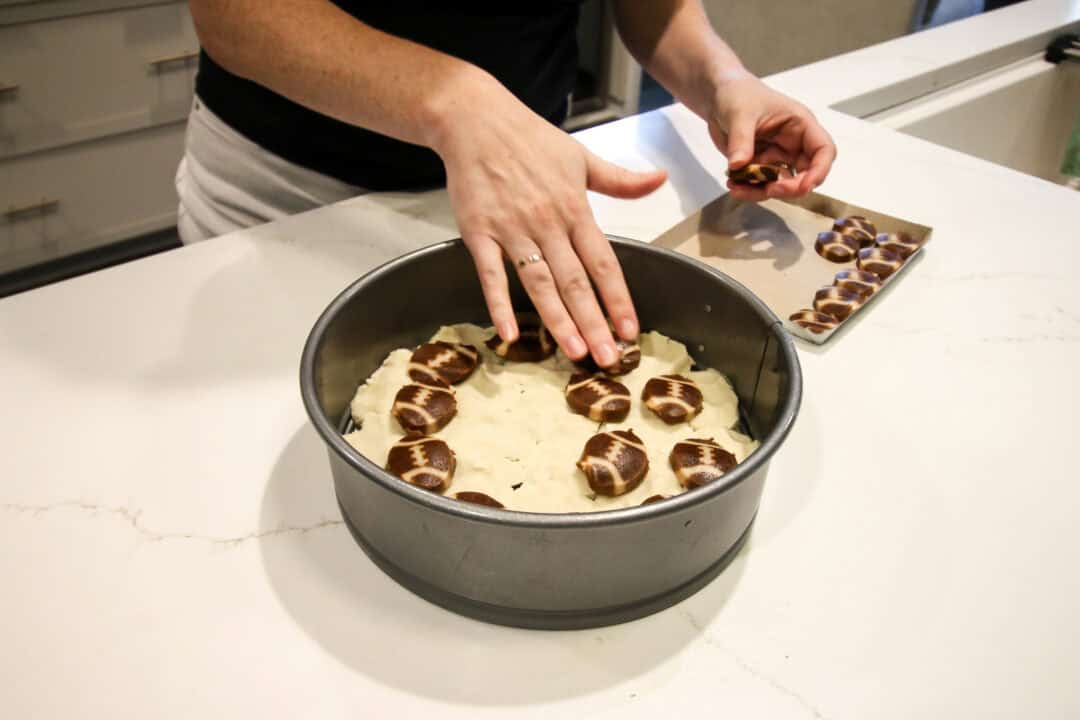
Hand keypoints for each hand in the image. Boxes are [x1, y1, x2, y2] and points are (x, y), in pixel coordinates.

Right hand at [431, 75, 666, 365]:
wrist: (475, 120)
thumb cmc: (529, 139)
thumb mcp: (581, 156)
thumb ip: (620, 179)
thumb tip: (660, 179)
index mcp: (575, 208)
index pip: (603, 262)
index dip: (618, 299)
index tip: (630, 329)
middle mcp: (547, 223)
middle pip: (575, 282)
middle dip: (594, 323)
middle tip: (607, 358)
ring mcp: (511, 229)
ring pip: (539, 283)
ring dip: (557, 320)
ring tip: (573, 352)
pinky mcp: (478, 232)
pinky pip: (490, 274)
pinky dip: (499, 304)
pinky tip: (509, 334)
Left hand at [707, 73, 836, 202]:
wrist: (719, 96)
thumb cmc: (738, 94)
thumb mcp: (739, 113)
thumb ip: (741, 140)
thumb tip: (738, 165)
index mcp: (800, 125)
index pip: (823, 150)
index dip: (819, 171)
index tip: (804, 186)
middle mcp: (794, 143)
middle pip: (806, 175)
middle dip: (789, 188)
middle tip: (768, 189)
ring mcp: (777, 157)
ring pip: (781, 185)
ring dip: (761, 191)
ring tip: (735, 186)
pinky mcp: (761, 165)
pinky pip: (761, 185)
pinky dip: (748, 189)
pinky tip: (732, 183)